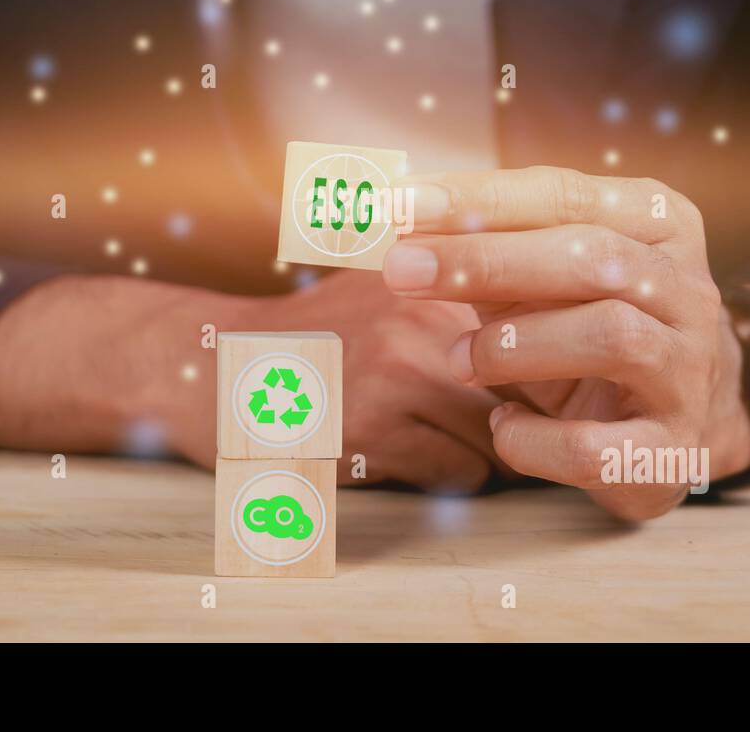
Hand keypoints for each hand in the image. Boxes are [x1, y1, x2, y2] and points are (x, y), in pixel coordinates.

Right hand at [0, 271, 503, 491]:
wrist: (204, 364)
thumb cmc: (302, 330)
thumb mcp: (376, 277)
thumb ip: (455, 284)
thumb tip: (545, 312)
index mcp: (430, 275)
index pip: (535, 324)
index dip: (535, 361)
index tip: (522, 379)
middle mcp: (422, 317)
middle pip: (526, 386)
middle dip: (517, 411)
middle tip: (486, 418)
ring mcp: (399, 374)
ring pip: (499, 435)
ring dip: (481, 447)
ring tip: (431, 433)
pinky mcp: (374, 433)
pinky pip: (460, 473)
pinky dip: (445, 474)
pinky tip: (402, 454)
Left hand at [381, 166, 749, 519]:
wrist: (678, 420)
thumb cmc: (589, 326)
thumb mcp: (548, 277)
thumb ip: (488, 248)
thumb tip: (401, 228)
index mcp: (660, 224)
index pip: (567, 195)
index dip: (480, 199)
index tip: (403, 204)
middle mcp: (687, 291)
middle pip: (592, 258)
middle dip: (486, 261)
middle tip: (402, 270)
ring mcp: (688, 372)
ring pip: (612, 337)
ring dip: (514, 345)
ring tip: (458, 360)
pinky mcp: (670, 452)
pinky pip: (594, 447)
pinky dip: (532, 439)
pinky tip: (502, 426)